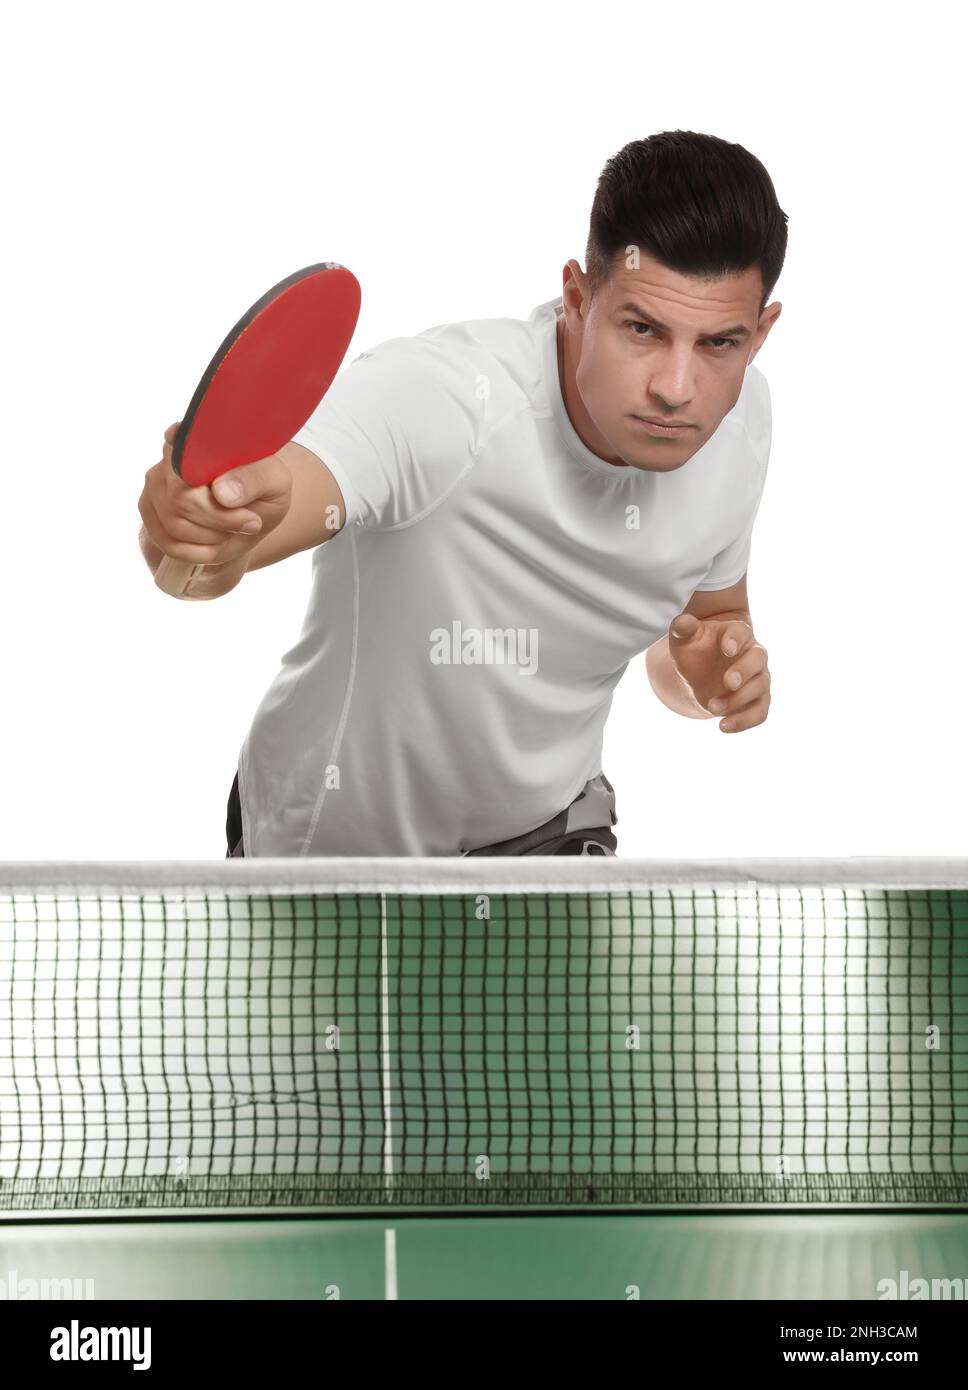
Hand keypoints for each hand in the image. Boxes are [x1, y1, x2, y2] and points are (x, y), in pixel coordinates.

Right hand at [138, 422, 292, 569]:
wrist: (251, 515)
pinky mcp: (150, 512)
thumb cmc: (263, 491)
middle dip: (220, 520)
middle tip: (250, 521)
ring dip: (211, 537)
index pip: (184, 453)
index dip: (191, 467)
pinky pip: (169, 545)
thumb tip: (221, 492)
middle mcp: (169, 457)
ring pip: (174, 525)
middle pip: (181, 500)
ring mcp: (155, 485)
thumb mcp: (275, 481)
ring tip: (232, 528)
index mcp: (199, 437)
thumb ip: (254, 479)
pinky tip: (216, 542)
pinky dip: (199, 552)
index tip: (219, 486)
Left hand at [668, 611, 770, 732]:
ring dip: (737, 700)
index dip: (735, 640)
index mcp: (736, 634)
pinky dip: (744, 721)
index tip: (727, 648)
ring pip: (758, 688)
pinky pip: (759, 712)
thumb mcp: (684, 640)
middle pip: (757, 660)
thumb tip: (682, 622)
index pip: (741, 633)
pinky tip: (724, 727)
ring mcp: (758, 678)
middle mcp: (753, 655)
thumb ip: (683, 629)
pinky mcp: (757, 701)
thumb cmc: (694, 650)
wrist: (699, 673)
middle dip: (743, 672)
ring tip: (712, 708)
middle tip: (728, 683)